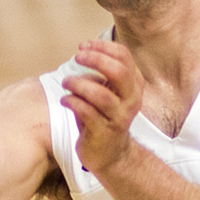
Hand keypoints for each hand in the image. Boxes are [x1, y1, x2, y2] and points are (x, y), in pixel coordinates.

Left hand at [60, 39, 143, 173]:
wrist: (110, 154)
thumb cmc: (104, 116)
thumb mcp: (108, 91)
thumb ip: (102, 72)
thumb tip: (85, 51)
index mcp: (134, 85)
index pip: (124, 57)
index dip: (102, 47)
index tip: (83, 46)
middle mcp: (131, 100)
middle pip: (119, 71)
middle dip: (95, 60)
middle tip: (77, 58)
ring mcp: (119, 117)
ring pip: (101, 94)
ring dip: (79, 84)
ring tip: (66, 83)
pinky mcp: (104, 132)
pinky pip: (87, 112)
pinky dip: (73, 102)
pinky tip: (65, 100)